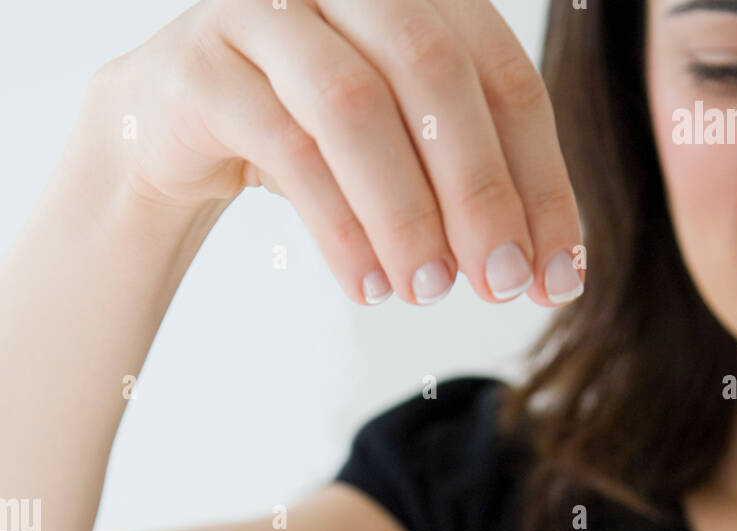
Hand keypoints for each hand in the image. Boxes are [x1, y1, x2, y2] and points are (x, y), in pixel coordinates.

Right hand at [92, 0, 582, 307]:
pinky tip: (366, 287)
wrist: (174, 130)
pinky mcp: (204, 63)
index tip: (556, 276)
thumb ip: (466, 190)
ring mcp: (267, 9)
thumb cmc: (306, 136)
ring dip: (404, 214)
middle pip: (435, 75)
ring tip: (426, 291)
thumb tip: (542, 274)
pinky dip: (336, 227)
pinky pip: (283, 144)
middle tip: (500, 285)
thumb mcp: (400, 152)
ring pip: (355, 105)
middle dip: (479, 194)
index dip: (540, 180)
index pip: (504, 77)